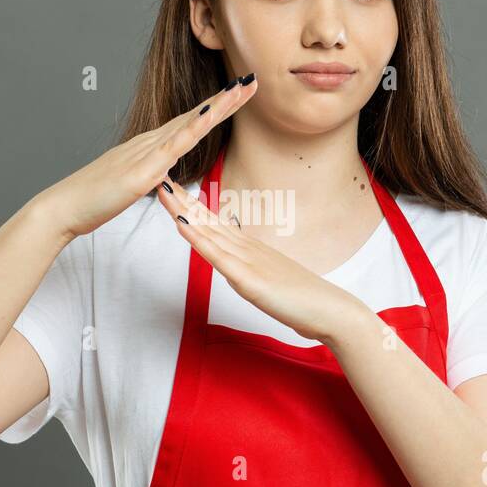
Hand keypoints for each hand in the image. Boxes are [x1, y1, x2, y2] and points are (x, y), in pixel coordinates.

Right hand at [31, 76, 257, 241]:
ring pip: (190, 124)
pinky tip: (210, 115)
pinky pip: (174, 146)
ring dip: (218, 105)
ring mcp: (147, 152)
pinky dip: (194, 129)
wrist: (65, 206)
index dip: (217, 106)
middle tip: (251, 79)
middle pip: (197, 116)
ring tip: (241, 88)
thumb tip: (163, 174)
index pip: (192, 122)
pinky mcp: (143, 170)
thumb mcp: (133, 184)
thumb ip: (150, 175)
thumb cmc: (95, 199)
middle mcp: (151, 142)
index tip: (240, 92)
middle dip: (226, 98)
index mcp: (151, 146)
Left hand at [155, 175, 367, 343]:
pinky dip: (197, 239)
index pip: (213, 223)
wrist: (330, 311)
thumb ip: (251, 270)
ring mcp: (247, 261)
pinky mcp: (249, 280)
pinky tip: (182, 225)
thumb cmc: (303, 299)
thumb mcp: (269, 280)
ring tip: (162, 190)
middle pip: (206, 220)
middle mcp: (246, 249)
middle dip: (180, 200)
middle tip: (156, 175)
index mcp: (249, 249)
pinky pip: (217, 256)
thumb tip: (236, 265)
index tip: (171, 189)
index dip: (190, 205)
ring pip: (208, 231)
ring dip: (182, 210)